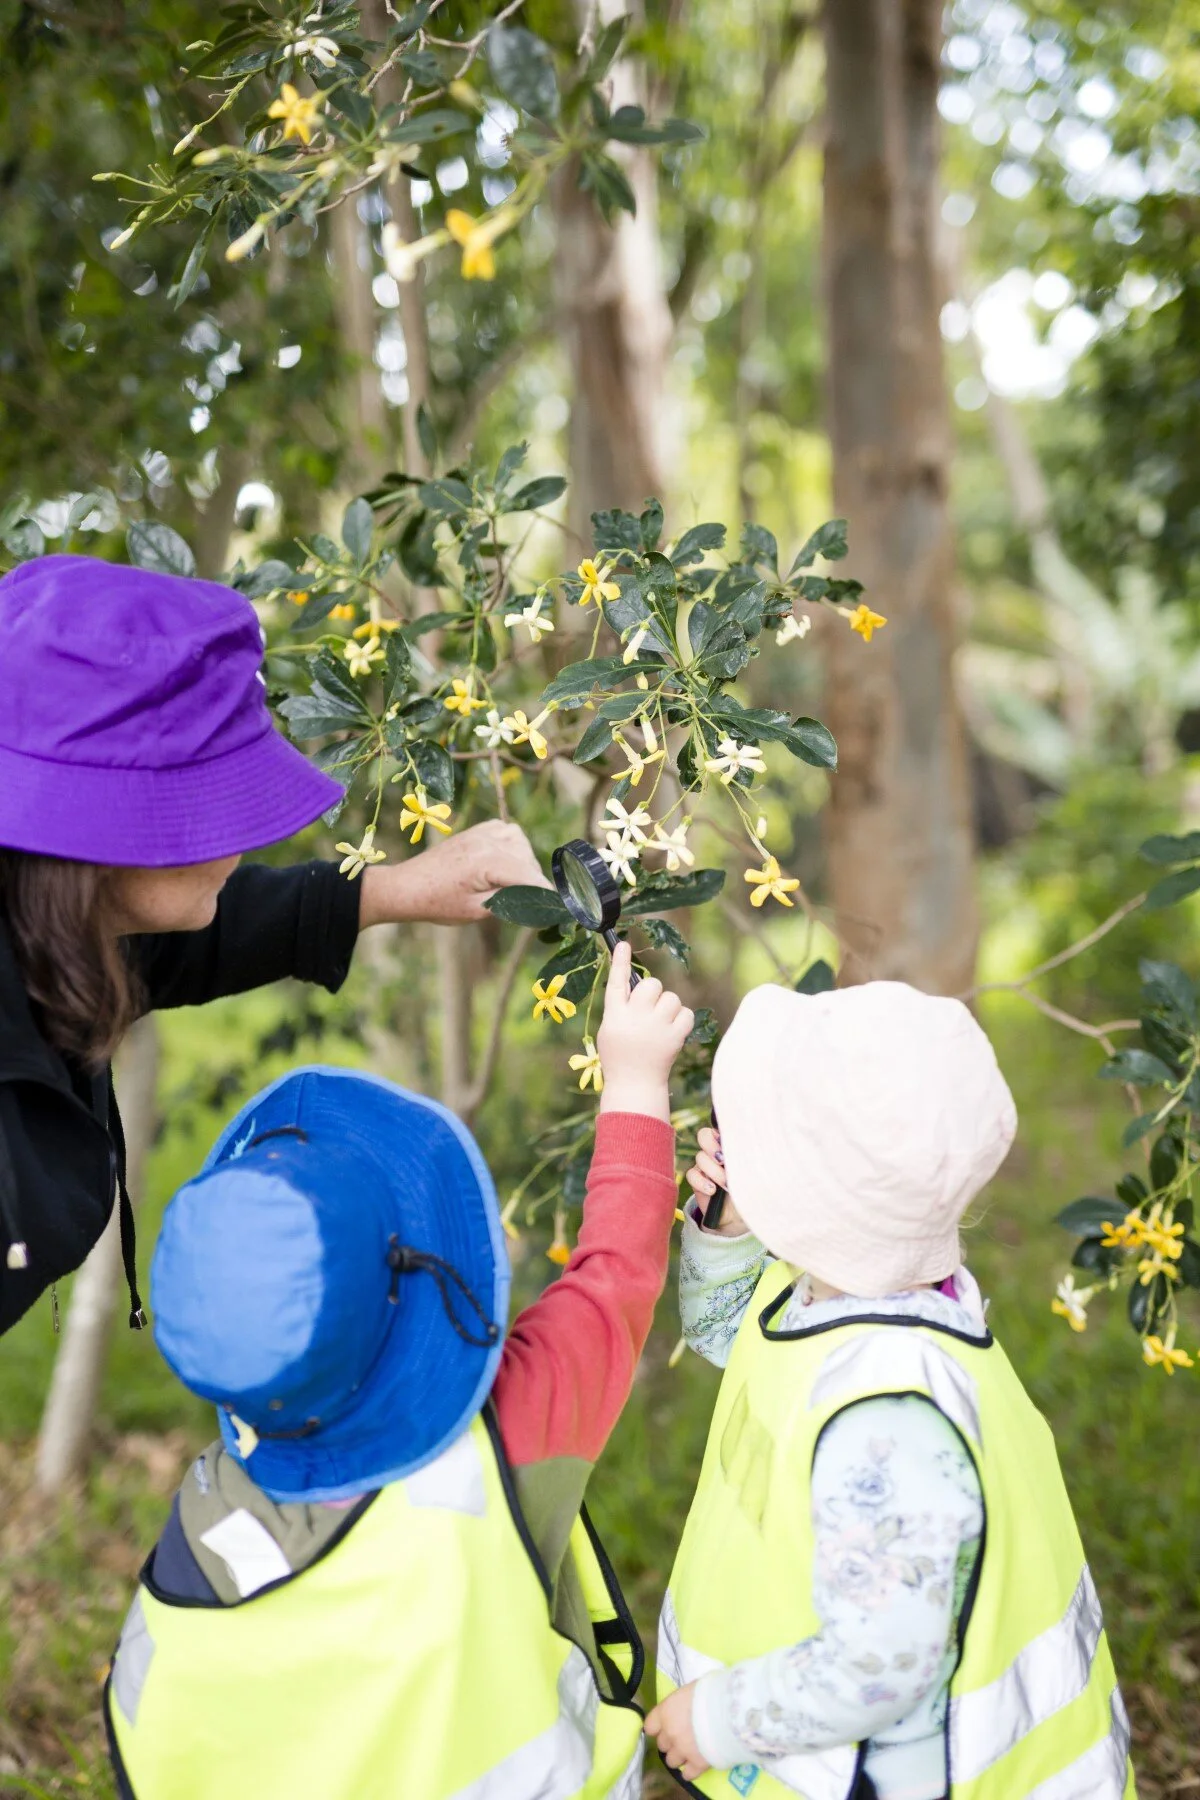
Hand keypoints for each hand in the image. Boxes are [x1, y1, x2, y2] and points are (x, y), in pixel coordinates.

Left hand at [358, 821, 548, 926]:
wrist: (408, 886)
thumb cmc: (438, 903)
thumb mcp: (477, 910)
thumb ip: (510, 901)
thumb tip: (537, 899)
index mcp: (486, 862)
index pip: (529, 877)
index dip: (546, 894)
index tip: (560, 908)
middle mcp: (487, 841)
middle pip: (527, 860)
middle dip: (532, 881)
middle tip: (527, 904)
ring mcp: (481, 832)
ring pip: (521, 843)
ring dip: (523, 863)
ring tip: (513, 884)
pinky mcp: (477, 830)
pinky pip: (508, 832)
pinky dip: (513, 846)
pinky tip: (504, 863)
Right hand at [597, 941, 693, 1122]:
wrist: (635, 1084)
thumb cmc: (620, 1055)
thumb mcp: (610, 1028)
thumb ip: (622, 1006)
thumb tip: (640, 983)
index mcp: (614, 1015)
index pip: (616, 982)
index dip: (620, 962)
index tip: (622, 944)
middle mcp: (634, 1018)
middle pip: (651, 985)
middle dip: (653, 992)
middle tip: (649, 1009)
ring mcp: (655, 1028)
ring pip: (671, 997)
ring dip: (668, 1007)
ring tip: (660, 1024)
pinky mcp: (674, 1037)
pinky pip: (685, 1013)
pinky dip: (681, 1019)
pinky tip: (673, 1031)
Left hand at [645, 1684, 709, 1782]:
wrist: (728, 1711)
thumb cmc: (710, 1693)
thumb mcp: (690, 1691)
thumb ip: (681, 1704)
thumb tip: (684, 1707)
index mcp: (665, 1713)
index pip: (650, 1726)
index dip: (658, 1728)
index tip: (665, 1726)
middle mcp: (670, 1734)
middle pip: (662, 1745)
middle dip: (671, 1742)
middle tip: (683, 1736)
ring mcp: (682, 1751)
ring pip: (672, 1761)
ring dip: (679, 1757)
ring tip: (690, 1751)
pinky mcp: (697, 1765)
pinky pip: (688, 1774)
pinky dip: (691, 1771)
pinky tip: (696, 1765)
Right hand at [685, 1126, 747, 1235]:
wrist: (738, 1217)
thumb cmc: (751, 1192)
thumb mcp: (756, 1176)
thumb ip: (753, 1161)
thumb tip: (758, 1148)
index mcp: (731, 1145)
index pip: (721, 1127)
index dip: (721, 1132)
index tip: (730, 1144)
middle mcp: (716, 1152)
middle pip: (704, 1135)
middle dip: (712, 1146)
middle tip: (723, 1161)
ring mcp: (705, 1165)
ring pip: (700, 1158)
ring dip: (714, 1171)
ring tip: (727, 1185)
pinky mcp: (697, 1180)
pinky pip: (692, 1174)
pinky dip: (701, 1182)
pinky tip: (713, 1191)